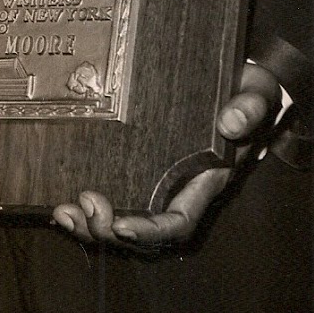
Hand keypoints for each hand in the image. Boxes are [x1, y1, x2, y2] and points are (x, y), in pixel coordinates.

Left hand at [52, 60, 281, 251]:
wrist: (232, 81)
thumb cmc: (245, 91)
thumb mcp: (255, 93)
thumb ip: (250, 107)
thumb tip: (232, 122)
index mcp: (204, 181)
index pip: (177, 223)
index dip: (149, 231)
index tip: (121, 227)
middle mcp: (176, 189)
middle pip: (140, 230)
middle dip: (107, 229)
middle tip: (82, 206)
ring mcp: (152, 180)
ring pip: (118, 219)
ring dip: (89, 224)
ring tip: (63, 213)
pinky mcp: (132, 165)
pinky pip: (108, 193)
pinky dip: (83, 205)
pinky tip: (58, 202)